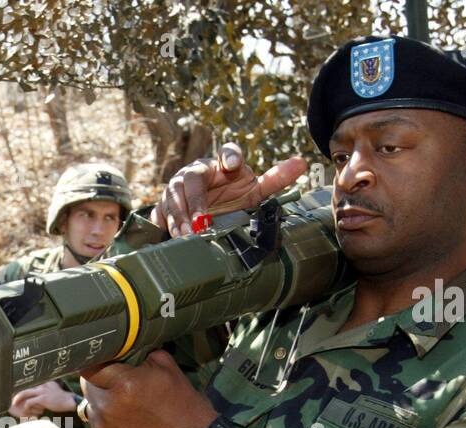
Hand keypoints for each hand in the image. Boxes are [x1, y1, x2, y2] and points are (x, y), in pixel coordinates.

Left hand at [9, 381, 77, 418]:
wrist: (70, 401)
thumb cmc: (62, 398)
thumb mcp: (52, 389)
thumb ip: (44, 390)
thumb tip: (36, 397)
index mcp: (42, 382)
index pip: (28, 384)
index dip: (20, 389)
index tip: (14, 394)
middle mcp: (40, 384)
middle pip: (23, 387)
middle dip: (15, 393)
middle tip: (10, 399)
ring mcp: (41, 391)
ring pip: (24, 393)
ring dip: (18, 400)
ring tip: (13, 404)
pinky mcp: (42, 398)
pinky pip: (29, 402)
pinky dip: (26, 407)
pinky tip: (27, 411)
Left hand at [80, 350, 214, 427]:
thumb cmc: (180, 401)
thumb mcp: (165, 365)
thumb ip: (138, 351)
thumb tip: (121, 345)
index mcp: (124, 384)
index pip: (89, 366)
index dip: (96, 361)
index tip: (103, 361)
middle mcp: (109, 407)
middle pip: (87, 386)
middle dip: (99, 381)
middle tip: (116, 382)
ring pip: (90, 406)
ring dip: (102, 401)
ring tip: (123, 402)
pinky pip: (96, 424)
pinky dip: (106, 420)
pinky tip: (125, 419)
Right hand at [151, 143, 307, 236]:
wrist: (201, 215)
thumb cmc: (229, 198)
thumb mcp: (253, 191)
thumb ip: (275, 179)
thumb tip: (303, 163)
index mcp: (222, 164)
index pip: (228, 152)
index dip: (230, 156)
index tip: (234, 165)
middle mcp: (197, 171)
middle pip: (192, 179)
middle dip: (196, 202)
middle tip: (203, 221)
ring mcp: (177, 187)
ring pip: (174, 196)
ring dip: (181, 217)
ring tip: (189, 234)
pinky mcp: (164, 204)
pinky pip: (162, 212)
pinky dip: (169, 224)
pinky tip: (176, 236)